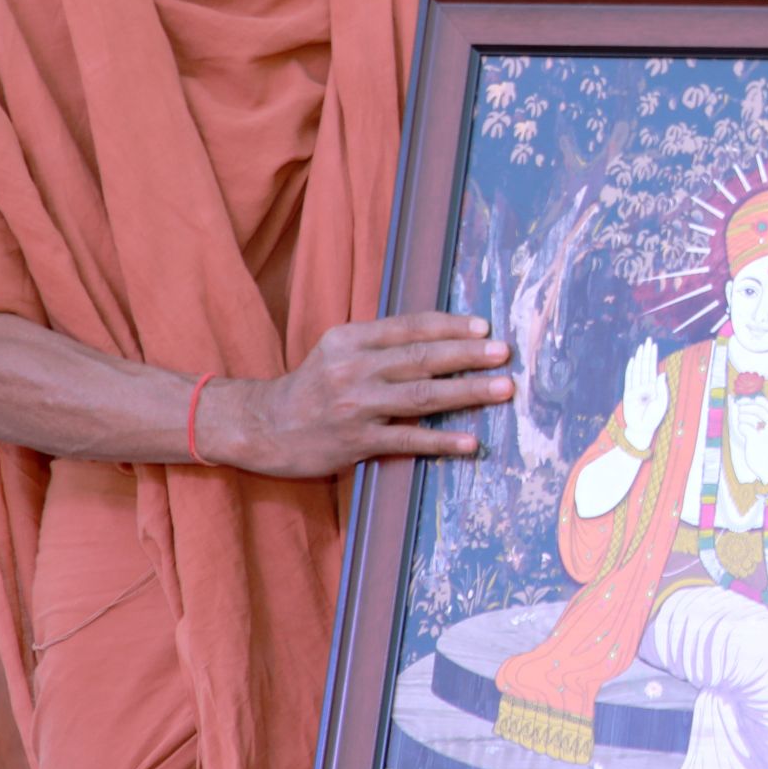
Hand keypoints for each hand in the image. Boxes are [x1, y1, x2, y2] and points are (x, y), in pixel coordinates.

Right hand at [204, 313, 511, 477]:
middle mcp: (353, 368)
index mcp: (350, 339)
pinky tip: (470, 442)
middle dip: (468, 354)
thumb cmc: (310, 387)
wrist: (263, 427)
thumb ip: (379, 344)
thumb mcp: (337, 351)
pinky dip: (441, 440)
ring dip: (467, 391)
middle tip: (504, 353)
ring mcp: (356, 405)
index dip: (449, 326)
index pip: (409, 327)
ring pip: (421, 395)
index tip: (484, 327)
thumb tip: (439, 337)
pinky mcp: (356, 441)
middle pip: (422, 358)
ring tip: (502, 388)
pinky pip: (407, 440)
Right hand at [620, 336, 668, 448]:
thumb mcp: (662, 403)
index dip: (654, 356)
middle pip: (646, 365)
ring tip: (641, 346)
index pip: (654, 368)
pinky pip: (629, 379)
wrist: (642, 429)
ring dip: (640, 358)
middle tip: (648, 340)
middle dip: (647, 353)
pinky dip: (630, 369)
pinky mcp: (628, 394)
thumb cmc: (653, 418)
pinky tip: (632, 360)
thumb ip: (662, 388)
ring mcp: (636, 388)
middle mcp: (645, 385)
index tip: (654, 345)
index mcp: (654, 387)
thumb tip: (662, 373)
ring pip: (638, 369)